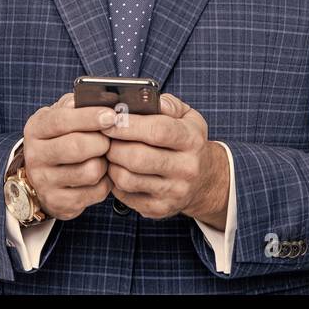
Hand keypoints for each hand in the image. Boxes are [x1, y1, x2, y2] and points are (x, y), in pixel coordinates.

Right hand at [20, 93, 116, 220]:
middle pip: (77, 147)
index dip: (89, 117)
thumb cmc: (61, 137)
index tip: (111, 115)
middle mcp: (35, 156)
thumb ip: (78, 104)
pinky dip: (105, 182)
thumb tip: (104, 101)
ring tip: (103, 157)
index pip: (62, 120)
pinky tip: (101, 175)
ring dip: (105, 163)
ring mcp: (44, 182)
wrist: (43, 174)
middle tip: (109, 139)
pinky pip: (95, 192)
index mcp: (35, 129)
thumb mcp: (62, 115)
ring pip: (90, 171)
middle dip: (102, 141)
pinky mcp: (58, 202)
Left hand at [101, 93, 228, 226]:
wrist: (204, 180)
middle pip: (138, 157)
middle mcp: (186, 168)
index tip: (109, 119)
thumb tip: (147, 99)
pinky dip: (114, 181)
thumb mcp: (188, 117)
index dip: (128, 124)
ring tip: (110, 152)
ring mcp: (173, 192)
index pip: (157, 131)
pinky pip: (125, 195)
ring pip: (127, 179)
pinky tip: (117, 168)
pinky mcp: (159, 208)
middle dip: (114, 145)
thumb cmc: (188, 141)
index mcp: (192, 140)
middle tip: (103, 136)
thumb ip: (168, 104)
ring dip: (111, 163)